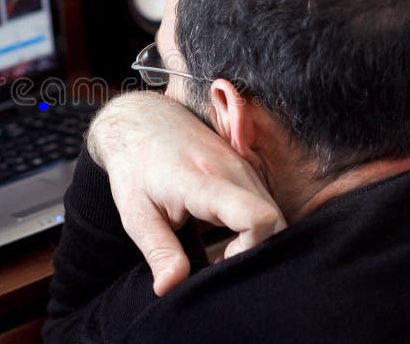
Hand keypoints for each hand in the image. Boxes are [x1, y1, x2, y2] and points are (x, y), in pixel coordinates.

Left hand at [87, 91, 286, 296]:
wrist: (139, 120)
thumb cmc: (134, 166)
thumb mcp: (137, 214)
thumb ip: (159, 251)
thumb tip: (170, 288)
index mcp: (204, 182)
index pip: (258, 218)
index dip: (250, 250)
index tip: (221, 261)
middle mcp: (232, 170)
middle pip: (276, 220)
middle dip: (256, 250)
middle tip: (220, 263)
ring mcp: (241, 164)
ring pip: (273, 211)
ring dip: (255, 237)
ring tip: (220, 251)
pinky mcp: (243, 165)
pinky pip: (264, 199)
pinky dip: (253, 223)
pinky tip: (225, 233)